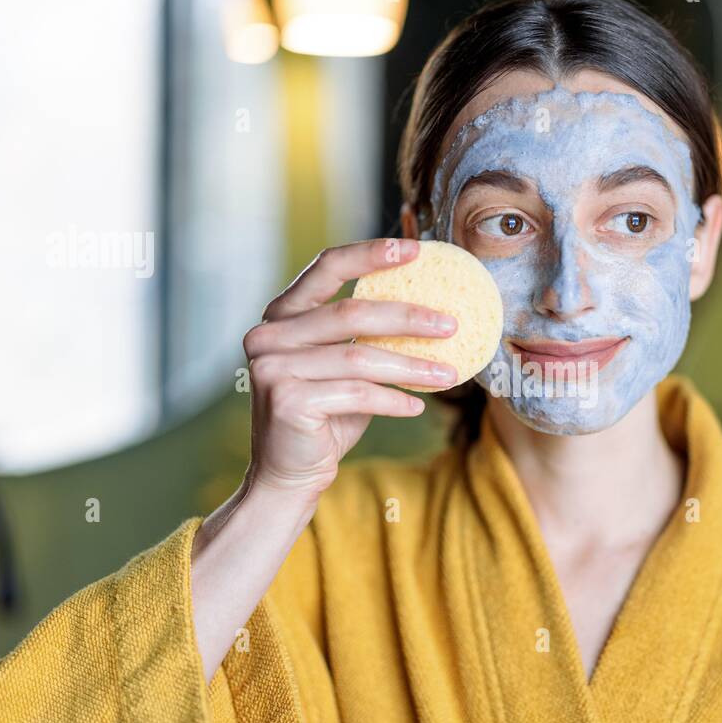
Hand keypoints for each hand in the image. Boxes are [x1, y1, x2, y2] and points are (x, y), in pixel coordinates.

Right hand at [239, 238, 457, 499]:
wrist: (289, 472)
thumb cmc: (326, 416)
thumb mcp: (344, 367)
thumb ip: (366, 337)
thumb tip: (433, 311)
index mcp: (282, 314)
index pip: (326, 267)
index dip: (370, 254)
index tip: (416, 250)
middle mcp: (269, 334)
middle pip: (350, 312)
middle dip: (408, 317)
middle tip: (452, 325)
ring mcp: (272, 366)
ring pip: (359, 357)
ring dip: (411, 367)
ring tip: (448, 375)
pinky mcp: (286, 400)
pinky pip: (356, 394)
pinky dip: (393, 401)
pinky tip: (417, 406)